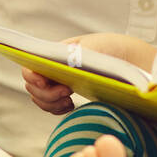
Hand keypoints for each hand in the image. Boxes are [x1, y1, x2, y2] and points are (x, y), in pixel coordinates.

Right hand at [21, 33, 149, 113]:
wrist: (125, 58)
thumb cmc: (109, 48)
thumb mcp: (95, 47)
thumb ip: (78, 54)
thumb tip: (65, 63)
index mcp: (54, 52)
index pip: (30, 65)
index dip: (32, 76)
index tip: (44, 82)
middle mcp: (51, 67)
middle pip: (32, 86)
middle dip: (46, 94)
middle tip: (67, 93)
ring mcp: (57, 81)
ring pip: (39, 98)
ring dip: (50, 103)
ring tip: (69, 101)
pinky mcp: (65, 94)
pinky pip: (51, 106)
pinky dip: (57, 109)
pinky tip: (71, 106)